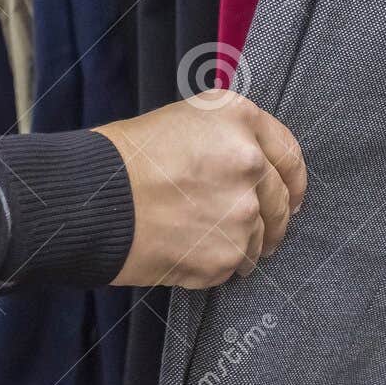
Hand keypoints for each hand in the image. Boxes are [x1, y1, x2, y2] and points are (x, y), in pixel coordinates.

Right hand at [101, 93, 306, 288]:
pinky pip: (235, 265)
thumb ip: (229, 138)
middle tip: (264, 231)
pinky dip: (219, 265)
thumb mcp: (185, 121)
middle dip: (276, 219)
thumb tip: (260, 167)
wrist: (92, 201)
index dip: (293, 179)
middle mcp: (251, 162)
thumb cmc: (126, 158)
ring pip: (261, 237)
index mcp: (240, 119)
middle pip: (282, 201)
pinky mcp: (227, 253)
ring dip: (243, 244)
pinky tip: (192, 253)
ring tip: (210, 242)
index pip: (289, 153)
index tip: (293, 195)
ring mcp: (242, 210)